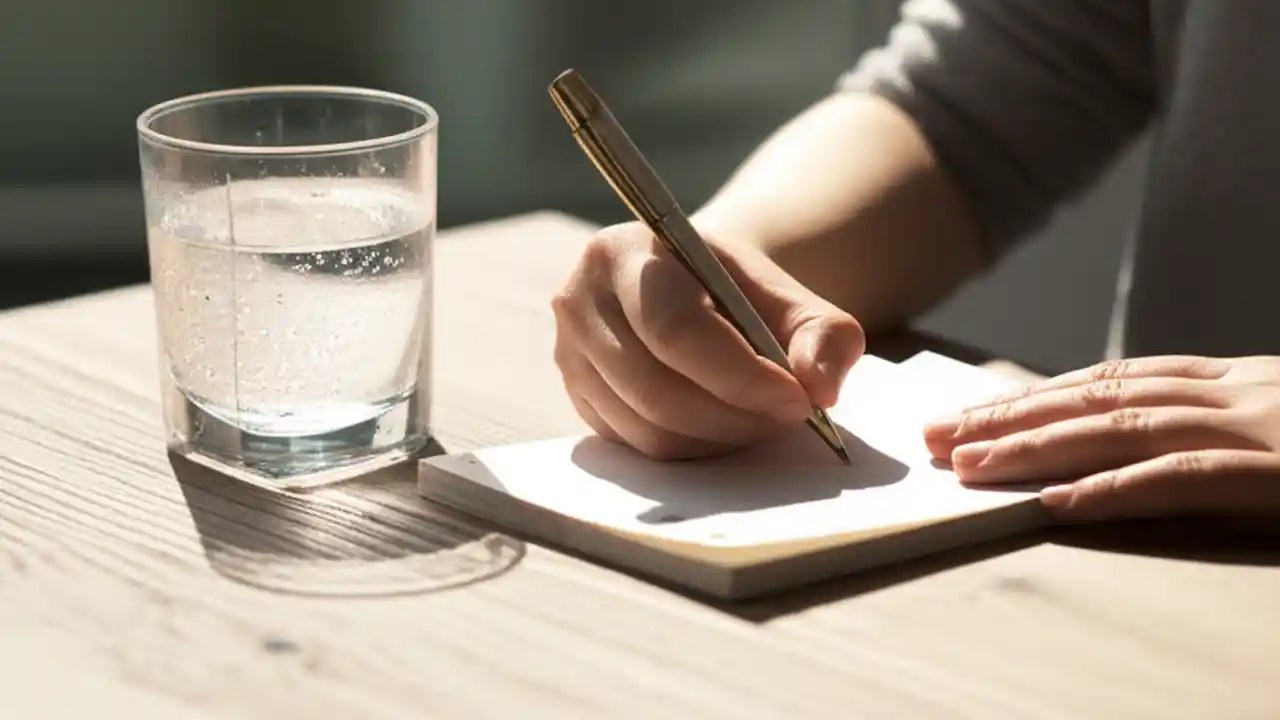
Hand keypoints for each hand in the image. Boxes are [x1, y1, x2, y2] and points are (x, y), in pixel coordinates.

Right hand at [552, 222, 863, 459]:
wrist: (690, 292)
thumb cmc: (739, 295)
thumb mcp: (791, 298)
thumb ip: (822, 334)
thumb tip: (820, 387)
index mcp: (624, 252)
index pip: (676, 329)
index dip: (740, 376)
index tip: (799, 399)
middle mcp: (580, 302)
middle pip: (657, 388)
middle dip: (736, 415)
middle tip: (789, 415)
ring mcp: (569, 357)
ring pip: (650, 429)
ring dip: (720, 437)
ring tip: (762, 416)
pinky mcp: (578, 402)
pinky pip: (640, 449)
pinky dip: (695, 449)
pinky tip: (724, 424)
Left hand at [924, 356, 1279, 521]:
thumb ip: (1212, 428)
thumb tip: (1136, 444)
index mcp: (1231, 381)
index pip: (1111, 382)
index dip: (1034, 398)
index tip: (971, 416)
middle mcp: (1231, 393)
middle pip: (1095, 399)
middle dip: (1009, 417)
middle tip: (937, 436)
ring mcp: (1253, 427)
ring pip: (1120, 429)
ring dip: (1035, 446)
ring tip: (968, 465)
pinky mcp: (1279, 472)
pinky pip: (1181, 477)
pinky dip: (1113, 489)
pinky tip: (1055, 503)